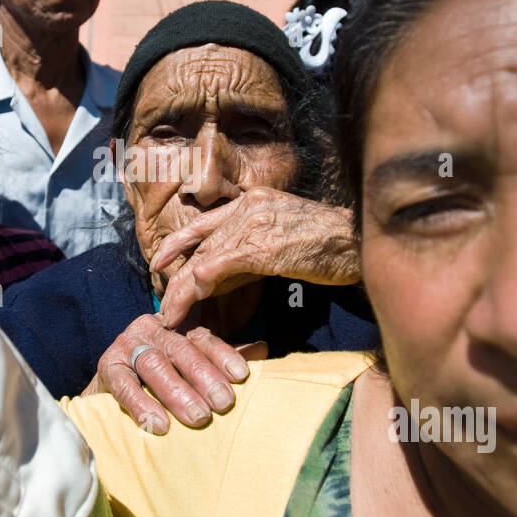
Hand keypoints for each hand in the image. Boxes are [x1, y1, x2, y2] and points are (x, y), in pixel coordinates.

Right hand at [83, 313, 267, 433]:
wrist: (107, 391)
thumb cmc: (159, 379)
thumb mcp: (191, 366)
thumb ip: (222, 357)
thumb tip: (263, 348)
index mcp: (177, 328)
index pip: (203, 338)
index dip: (223, 355)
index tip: (242, 376)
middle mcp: (152, 331)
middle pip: (180, 350)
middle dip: (204, 377)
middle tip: (223, 404)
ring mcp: (127, 347)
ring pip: (154, 366)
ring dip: (177, 392)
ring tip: (198, 418)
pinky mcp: (107, 368)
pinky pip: (125, 387)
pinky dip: (142, 405)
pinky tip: (158, 425)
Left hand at [150, 186, 360, 327]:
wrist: (359, 240)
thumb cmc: (328, 244)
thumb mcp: (282, 238)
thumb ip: (249, 252)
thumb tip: (217, 277)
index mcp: (253, 201)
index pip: (204, 222)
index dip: (177, 242)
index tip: (158, 261)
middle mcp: (250, 207)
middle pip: (201, 246)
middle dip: (176, 279)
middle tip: (163, 307)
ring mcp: (257, 224)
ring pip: (206, 258)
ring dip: (184, 291)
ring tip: (172, 315)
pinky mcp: (266, 246)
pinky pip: (225, 262)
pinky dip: (206, 279)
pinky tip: (194, 296)